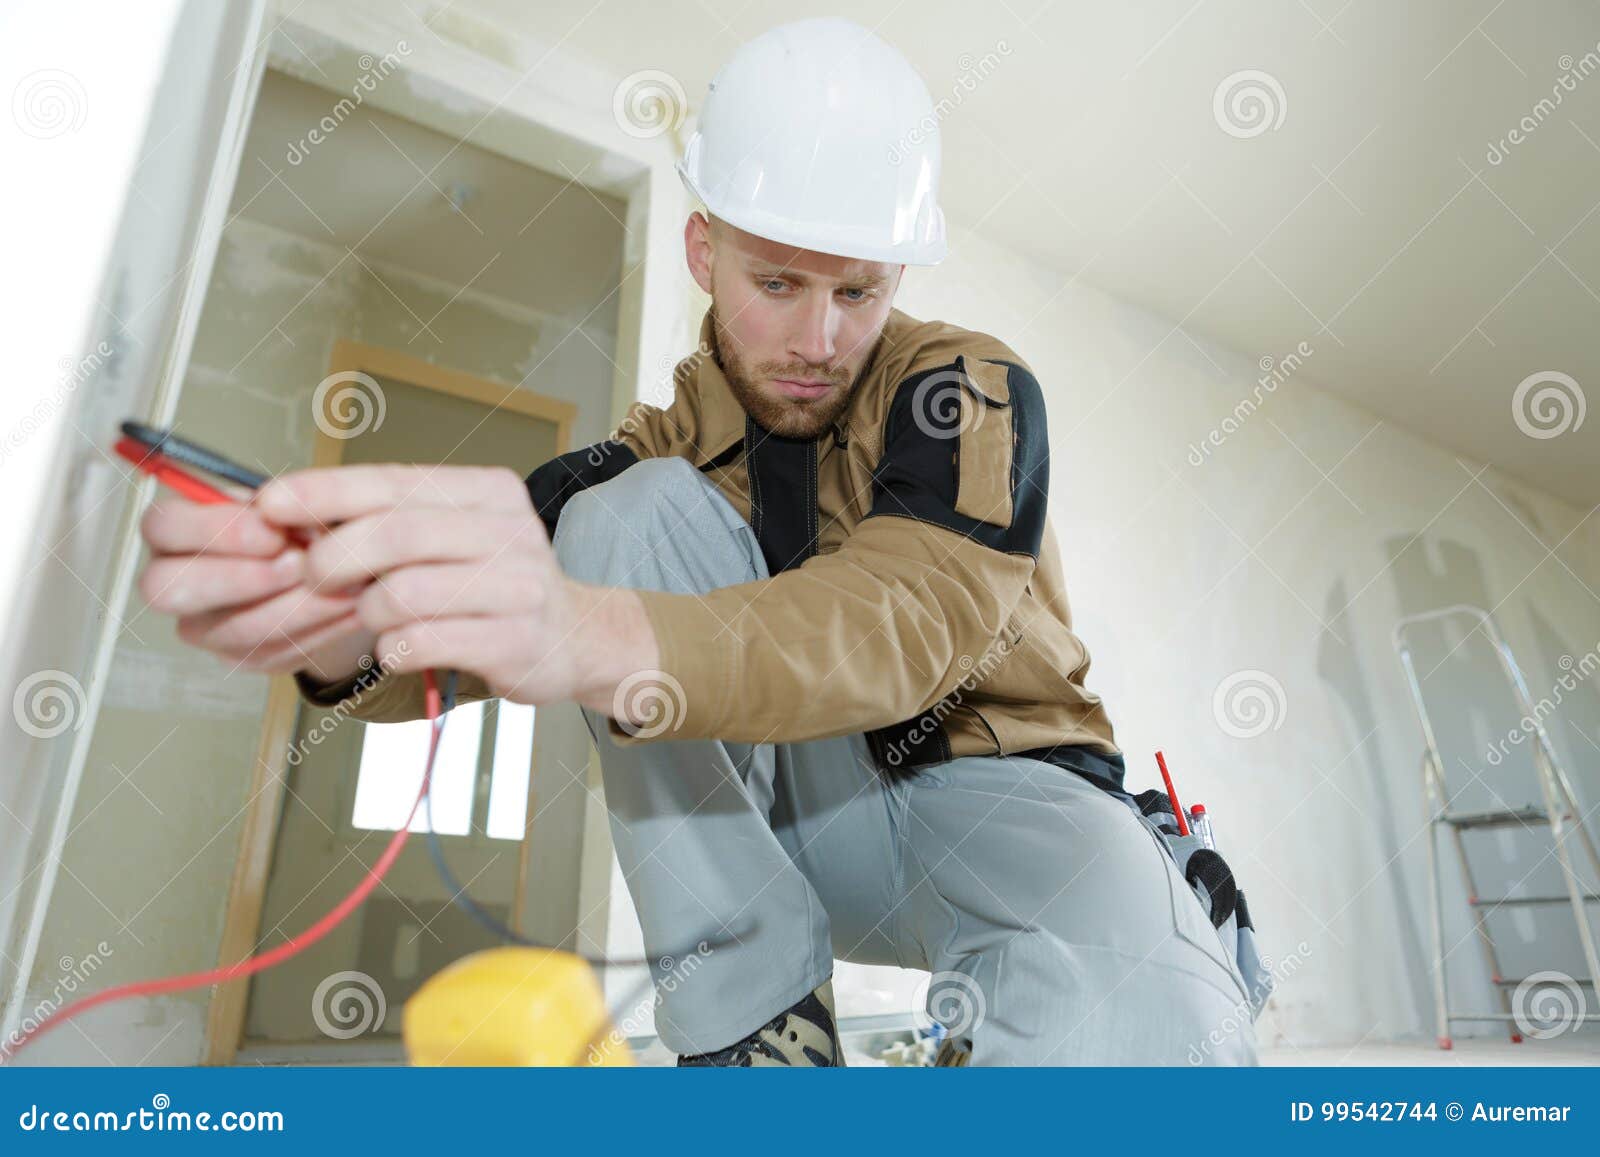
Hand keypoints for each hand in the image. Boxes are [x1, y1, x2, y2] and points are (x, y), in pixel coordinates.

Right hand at [137, 493, 375, 680]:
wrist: (320, 567)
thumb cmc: (289, 523)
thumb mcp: (284, 502)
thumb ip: (280, 506)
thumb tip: (291, 520)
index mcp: (173, 530)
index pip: (162, 526)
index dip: (215, 531)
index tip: (273, 531)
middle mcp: (172, 582)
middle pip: (169, 589)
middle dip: (242, 578)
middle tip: (298, 565)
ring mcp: (203, 628)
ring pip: (234, 629)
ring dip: (295, 607)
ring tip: (340, 586)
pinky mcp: (241, 658)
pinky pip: (274, 651)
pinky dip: (319, 627)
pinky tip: (349, 607)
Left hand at [252, 464, 659, 713]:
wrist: (577, 635)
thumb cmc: (498, 583)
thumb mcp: (454, 533)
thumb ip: (389, 519)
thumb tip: (295, 513)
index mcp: (488, 492)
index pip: (393, 481)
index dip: (325, 491)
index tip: (270, 504)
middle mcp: (509, 531)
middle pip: (395, 534)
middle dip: (335, 557)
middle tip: (315, 577)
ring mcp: (519, 587)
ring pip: (402, 594)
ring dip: (369, 612)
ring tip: (381, 617)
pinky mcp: (516, 641)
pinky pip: (421, 643)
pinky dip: (393, 649)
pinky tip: (404, 646)